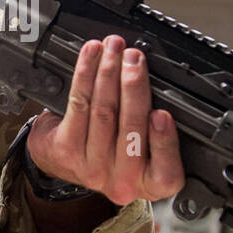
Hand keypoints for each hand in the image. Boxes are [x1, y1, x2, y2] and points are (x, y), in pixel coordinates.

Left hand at [25, 35, 184, 205]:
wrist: (65, 162)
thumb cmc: (115, 150)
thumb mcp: (148, 150)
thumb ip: (158, 128)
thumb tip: (156, 83)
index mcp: (152, 183)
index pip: (167, 170)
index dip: (164, 141)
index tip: (163, 114)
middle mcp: (123, 181)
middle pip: (131, 128)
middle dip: (133, 85)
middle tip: (135, 58)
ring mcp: (93, 167)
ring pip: (104, 112)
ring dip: (109, 73)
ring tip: (114, 49)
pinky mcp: (68, 149)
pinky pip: (79, 103)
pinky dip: (86, 74)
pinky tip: (92, 57)